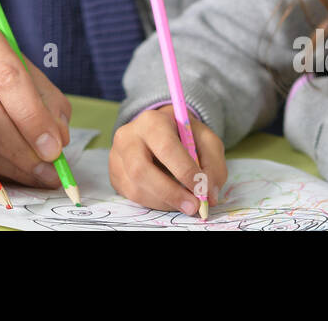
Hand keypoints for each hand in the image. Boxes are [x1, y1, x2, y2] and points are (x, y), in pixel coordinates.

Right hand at [0, 16, 71, 187]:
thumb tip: (56, 139)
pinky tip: (11, 172)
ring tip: (37, 176)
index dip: (31, 116)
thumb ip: (46, 100)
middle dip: (22, 147)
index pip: (6, 77)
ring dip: (9, 162)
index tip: (53, 147)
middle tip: (49, 169)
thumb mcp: (24, 69)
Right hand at [109, 105, 226, 214]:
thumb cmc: (185, 137)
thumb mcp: (207, 142)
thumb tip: (209, 196)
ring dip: (164, 202)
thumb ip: (213, 166)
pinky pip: (131, 196)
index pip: (166, 148)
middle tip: (193, 206)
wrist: (161, 132)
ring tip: (184, 202)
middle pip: (141, 170)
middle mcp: (128, 136)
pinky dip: (155, 203)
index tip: (202, 190)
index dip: (185, 172)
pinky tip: (169, 198)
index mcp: (152, 121)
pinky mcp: (114, 175)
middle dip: (170, 193)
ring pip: (135, 188)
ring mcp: (116, 156)